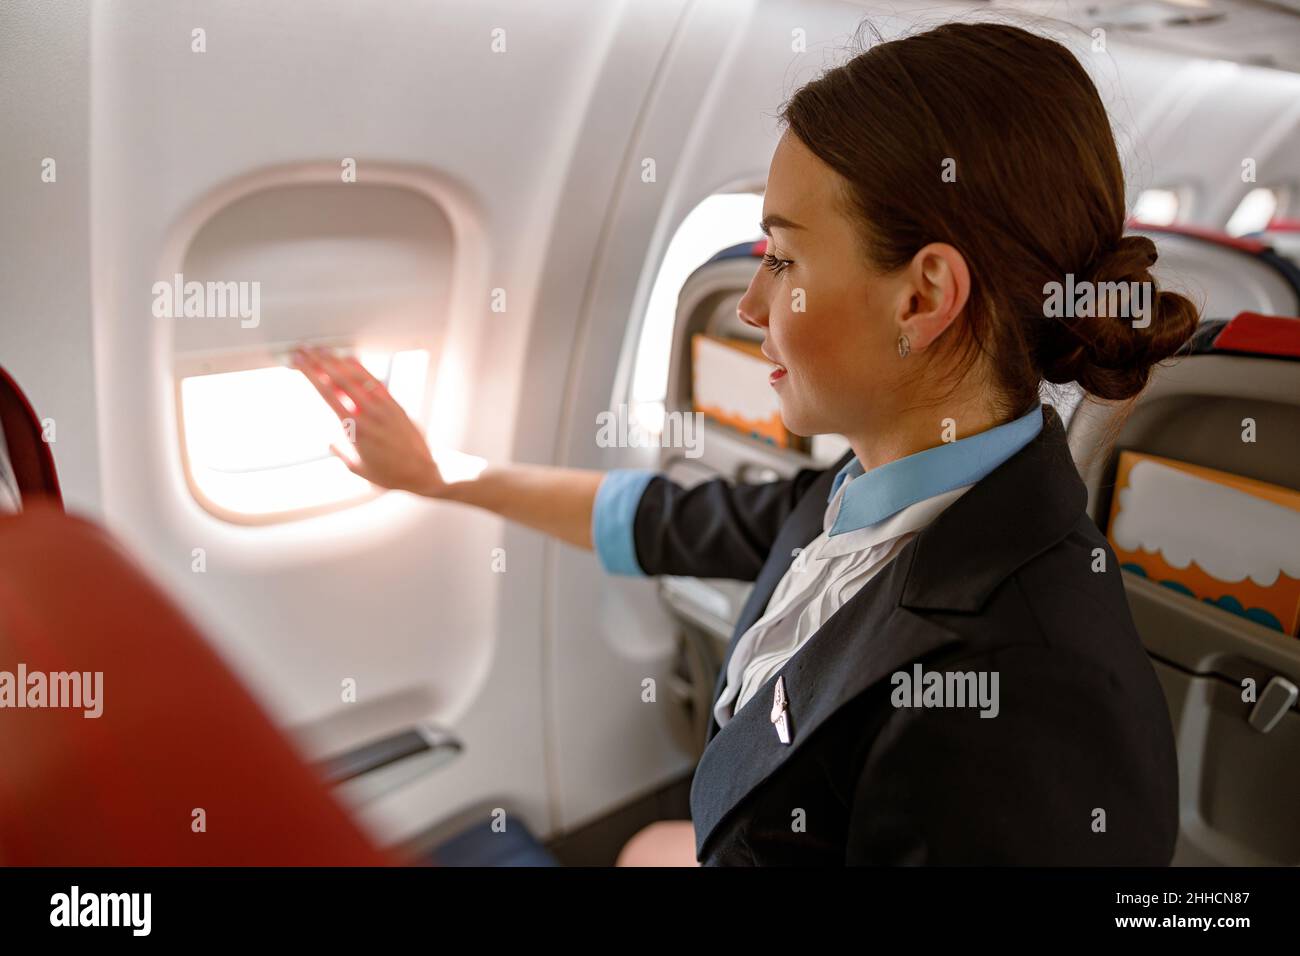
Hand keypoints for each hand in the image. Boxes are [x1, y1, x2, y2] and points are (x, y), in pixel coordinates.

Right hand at [290, 346, 446, 496]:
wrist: (423, 472)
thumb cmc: (390, 475)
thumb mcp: (358, 468)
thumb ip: (341, 453)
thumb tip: (330, 443)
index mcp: (354, 429)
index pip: (327, 394)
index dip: (311, 375)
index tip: (298, 362)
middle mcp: (368, 413)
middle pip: (338, 379)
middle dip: (318, 362)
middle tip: (302, 349)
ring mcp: (383, 407)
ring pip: (357, 376)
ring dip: (337, 360)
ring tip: (320, 349)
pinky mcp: (395, 405)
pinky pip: (376, 382)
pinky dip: (361, 368)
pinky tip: (348, 358)